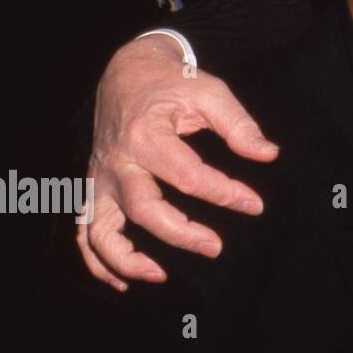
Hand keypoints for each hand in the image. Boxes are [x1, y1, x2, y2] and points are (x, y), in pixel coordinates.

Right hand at [76, 34, 278, 290]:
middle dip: (181, 234)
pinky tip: (124, 280)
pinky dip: (98, 261)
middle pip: (144, 209)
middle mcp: (117, 161)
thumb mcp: (210, 92)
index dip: (224, 194)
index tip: (254, 205)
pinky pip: (84, 232)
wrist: (127, 72)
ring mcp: (100, 177)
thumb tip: (268, 155)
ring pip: (100, 230)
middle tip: (216, 247)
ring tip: (161, 276)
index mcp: (146, 135)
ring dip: (126, 260)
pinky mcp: (93, 187)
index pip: (187, 176)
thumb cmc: (173, 83)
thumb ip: (239, 125)